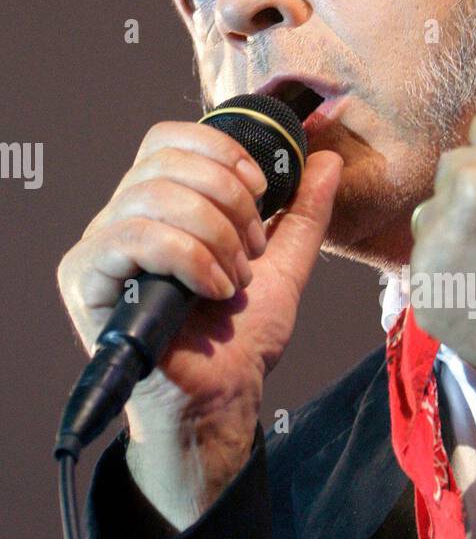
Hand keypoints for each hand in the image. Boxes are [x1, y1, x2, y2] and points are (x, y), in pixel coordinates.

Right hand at [57, 121, 341, 523]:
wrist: (222, 400)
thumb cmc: (240, 342)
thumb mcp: (283, 265)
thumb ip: (304, 213)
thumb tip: (326, 159)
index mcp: (159, 206)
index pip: (169, 139)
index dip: (219, 150)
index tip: (262, 189)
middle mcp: (121, 219)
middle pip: (165, 161)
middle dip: (228, 200)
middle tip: (252, 249)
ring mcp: (99, 248)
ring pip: (152, 196)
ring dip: (214, 236)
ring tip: (234, 279)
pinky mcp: (86, 280)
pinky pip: (132, 237)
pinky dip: (188, 258)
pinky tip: (214, 291)